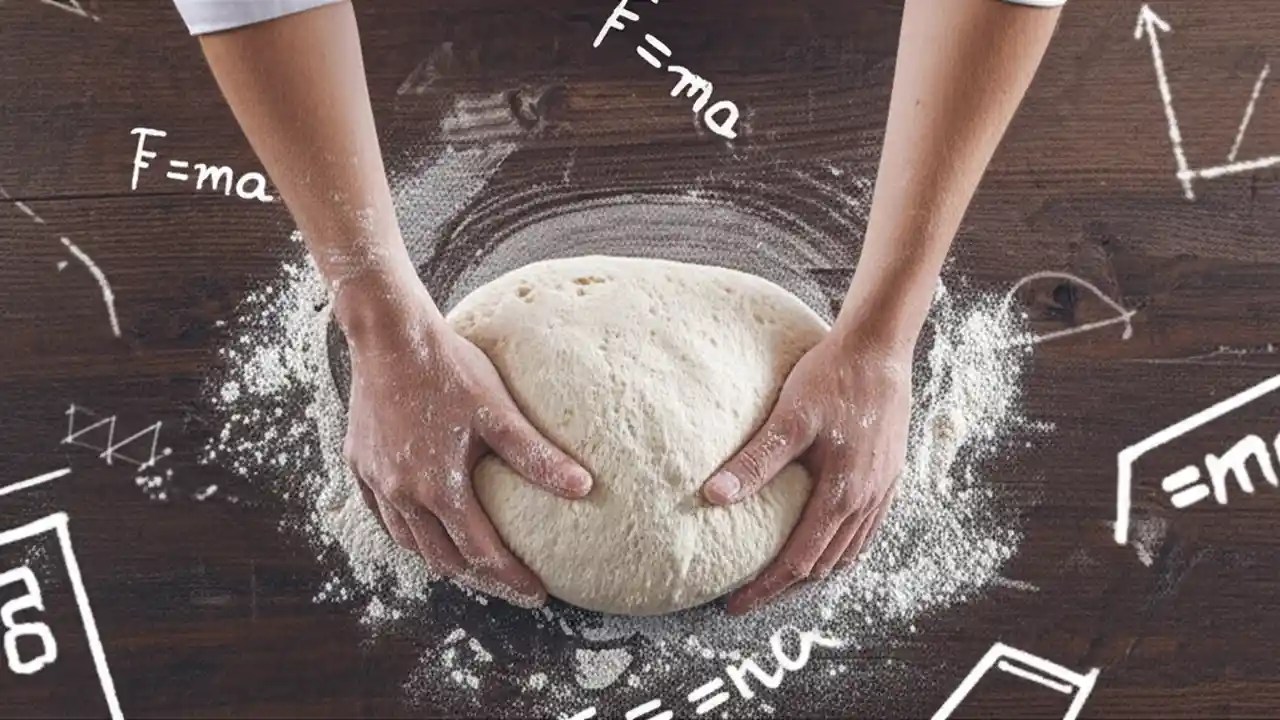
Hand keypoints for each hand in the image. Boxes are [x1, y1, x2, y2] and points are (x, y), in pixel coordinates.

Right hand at [337, 273, 592, 606]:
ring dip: (443, 559)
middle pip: (443, 559)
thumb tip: (584, 487)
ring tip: (474, 564)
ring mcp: (376, 481)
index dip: (510, 579)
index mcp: (438, 489)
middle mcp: (401, 494)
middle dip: (480, 580)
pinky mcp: (360, 463)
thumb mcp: (498, 411)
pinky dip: (409, 531)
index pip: (480, 554)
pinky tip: (426, 526)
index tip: (537, 594)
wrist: (389, 333)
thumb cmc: (448, 368)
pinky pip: (383, 514)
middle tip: (512, 587)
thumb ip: (536, 455)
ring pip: (409, 542)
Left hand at [700, 328, 911, 614]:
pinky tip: (824, 542)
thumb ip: (754, 462)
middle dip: (786, 585)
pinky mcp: (888, 475)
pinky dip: (841, 548)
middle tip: (750, 595)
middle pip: (824, 564)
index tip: (736, 604)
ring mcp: (882, 489)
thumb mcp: (788, 418)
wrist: (879, 348)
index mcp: (842, 493)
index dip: (766, 587)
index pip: (798, 560)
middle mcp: (867, 500)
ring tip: (781, 577)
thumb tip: (713, 497)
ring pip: (848, 552)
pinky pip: (866, 530)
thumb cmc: (832, 378)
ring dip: (815, 570)